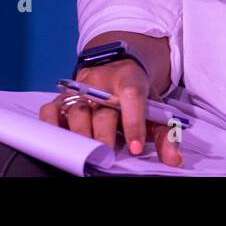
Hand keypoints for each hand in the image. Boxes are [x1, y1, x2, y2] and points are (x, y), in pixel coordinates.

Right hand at [38, 60, 182, 167]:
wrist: (117, 66)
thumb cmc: (136, 92)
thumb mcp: (155, 108)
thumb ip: (166, 135)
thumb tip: (174, 160)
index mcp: (129, 78)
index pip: (132, 96)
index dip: (133, 123)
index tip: (135, 149)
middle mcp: (101, 81)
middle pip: (101, 110)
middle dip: (104, 136)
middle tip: (106, 157)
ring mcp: (79, 88)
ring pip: (76, 111)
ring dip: (80, 136)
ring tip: (86, 154)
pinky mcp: (63, 96)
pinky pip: (51, 110)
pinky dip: (52, 126)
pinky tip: (60, 142)